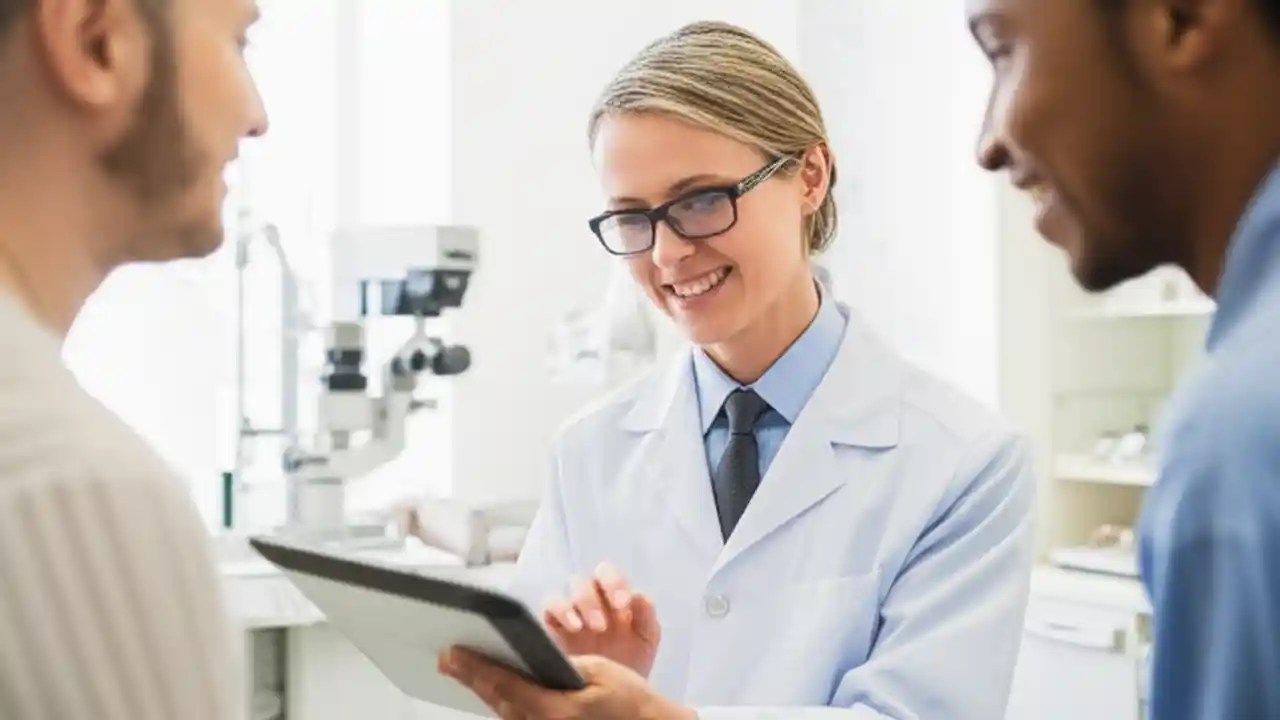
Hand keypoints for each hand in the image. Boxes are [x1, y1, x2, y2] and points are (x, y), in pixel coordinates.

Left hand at [439, 647, 695, 719]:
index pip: (505, 685)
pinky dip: (505, 706)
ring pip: (505, 716)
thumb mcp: (600, 670)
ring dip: (485, 694)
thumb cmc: (633, 702)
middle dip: (472, 679)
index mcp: (557, 711)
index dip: (475, 669)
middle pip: (498, 703)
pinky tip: (495, 693)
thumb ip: (562, 664)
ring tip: (465, 672)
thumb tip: (530, 658)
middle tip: (448, 660)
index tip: (452, 654)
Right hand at [543, 563, 660, 676]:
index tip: (623, 605)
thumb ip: (647, 618)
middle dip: (591, 600)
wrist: (612, 697)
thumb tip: (640, 596)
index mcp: (612, 597)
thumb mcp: (646, 641)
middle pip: (583, 582)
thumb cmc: (631, 663)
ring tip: (583, 629)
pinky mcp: (552, 630)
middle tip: (601, 626)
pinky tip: (571, 630)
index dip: (614, 583)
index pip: (608, 574)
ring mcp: (569, 615)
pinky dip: (559, 614)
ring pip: (563, 594)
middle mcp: (589, 601)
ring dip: (576, 607)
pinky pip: (549, 610)